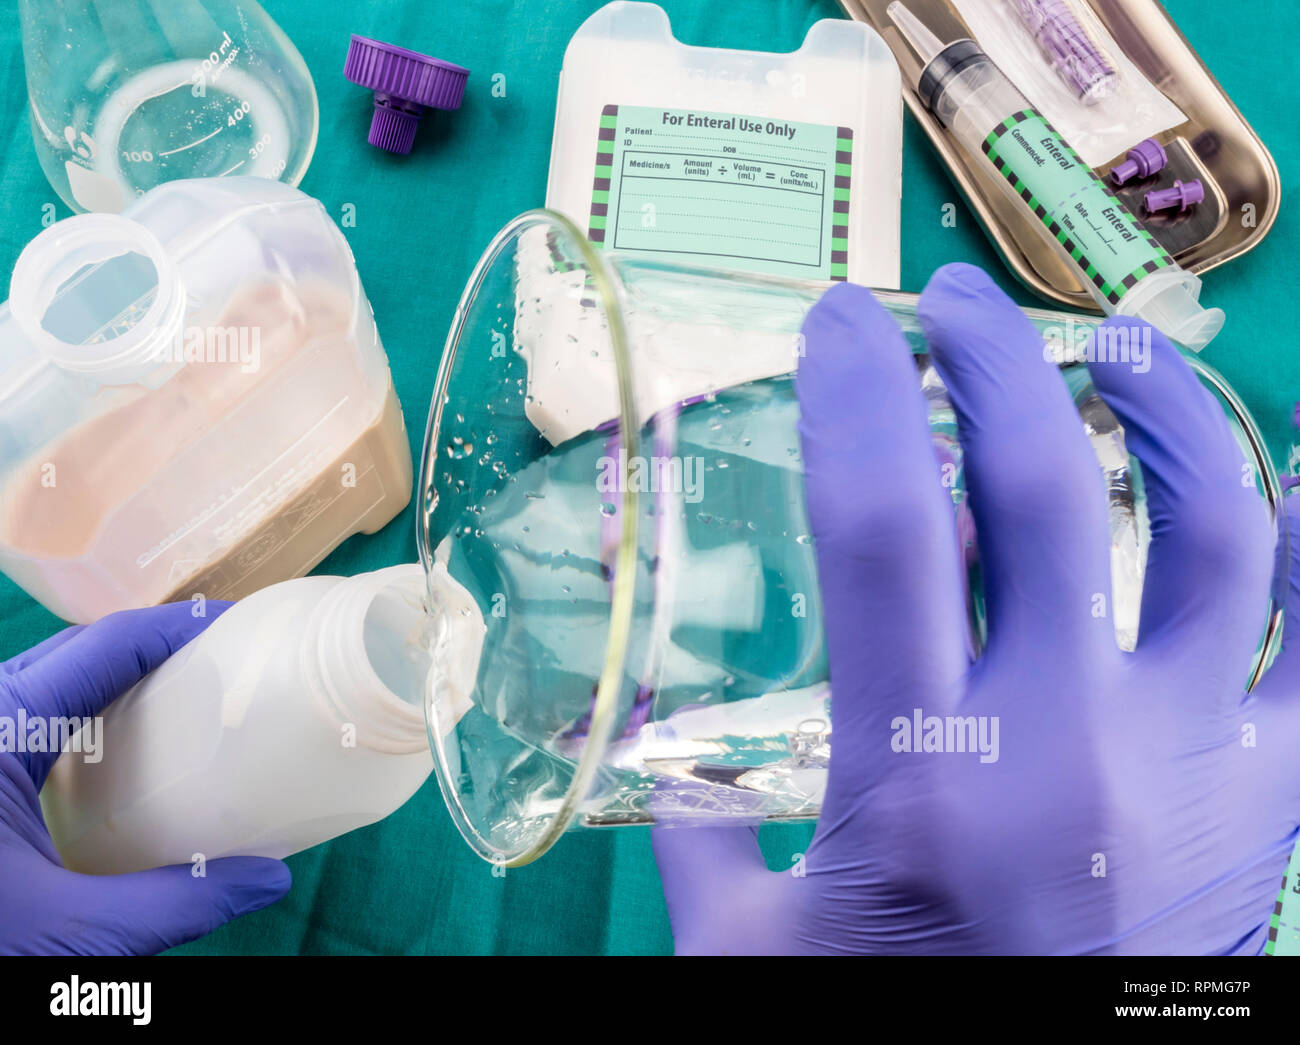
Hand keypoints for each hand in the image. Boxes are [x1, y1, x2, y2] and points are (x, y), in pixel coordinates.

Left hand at [0, 603, 290, 954]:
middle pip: (74, 652)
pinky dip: (80, 714)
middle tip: (224, 664)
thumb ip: (172, 905)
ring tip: (184, 695)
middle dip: (151, 648)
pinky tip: (119, 746)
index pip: (101, 647)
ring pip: (46, 681)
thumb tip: (268, 880)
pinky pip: (26, 716)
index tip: (238, 625)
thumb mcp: (67, 932)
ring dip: (114, 679)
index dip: (173, 627)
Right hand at [653, 263, 1299, 954]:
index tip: (837, 322)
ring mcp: (1190, 766)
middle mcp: (1066, 748)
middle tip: (949, 308)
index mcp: (917, 780)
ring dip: (1163, 412)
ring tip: (1111, 354)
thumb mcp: (742, 942)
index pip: (877, 527)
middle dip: (988, 361)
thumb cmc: (880, 1024)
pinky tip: (1293, 475)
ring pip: (1217, 533)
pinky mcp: (1266, 799)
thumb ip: (691, 823)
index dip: (853, 398)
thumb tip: (632, 737)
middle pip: (1039, 489)